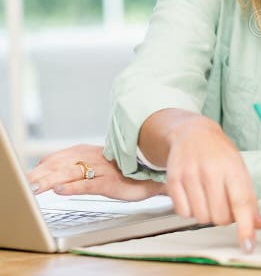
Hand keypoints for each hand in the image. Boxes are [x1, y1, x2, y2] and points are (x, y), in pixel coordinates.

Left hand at [26, 144, 164, 199]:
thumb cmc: (124, 172)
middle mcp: (93, 158)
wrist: (153, 175)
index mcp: (87, 151)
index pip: (57, 157)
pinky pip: (88, 184)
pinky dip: (73, 187)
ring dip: (50, 181)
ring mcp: (102, 170)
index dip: (39, 167)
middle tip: (25, 184)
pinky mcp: (111, 183)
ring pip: (70, 174)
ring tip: (34, 188)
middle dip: (38, 175)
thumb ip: (75, 166)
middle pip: (59, 165)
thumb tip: (49, 171)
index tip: (26, 177)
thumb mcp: (96, 166)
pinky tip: (61, 191)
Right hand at [163, 115, 260, 251]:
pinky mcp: (172, 180)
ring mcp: (189, 175)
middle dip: (225, 218)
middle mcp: (210, 171)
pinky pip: (183, 212)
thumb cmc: (220, 153)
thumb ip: (248, 197)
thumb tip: (257, 225)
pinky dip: (191, 210)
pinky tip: (195, 195)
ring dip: (208, 215)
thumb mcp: (239, 169)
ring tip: (209, 198)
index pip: (241, 203)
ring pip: (201, 217)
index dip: (245, 227)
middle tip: (224, 204)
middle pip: (220, 216)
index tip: (248, 245)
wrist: (192, 132)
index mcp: (232, 168)